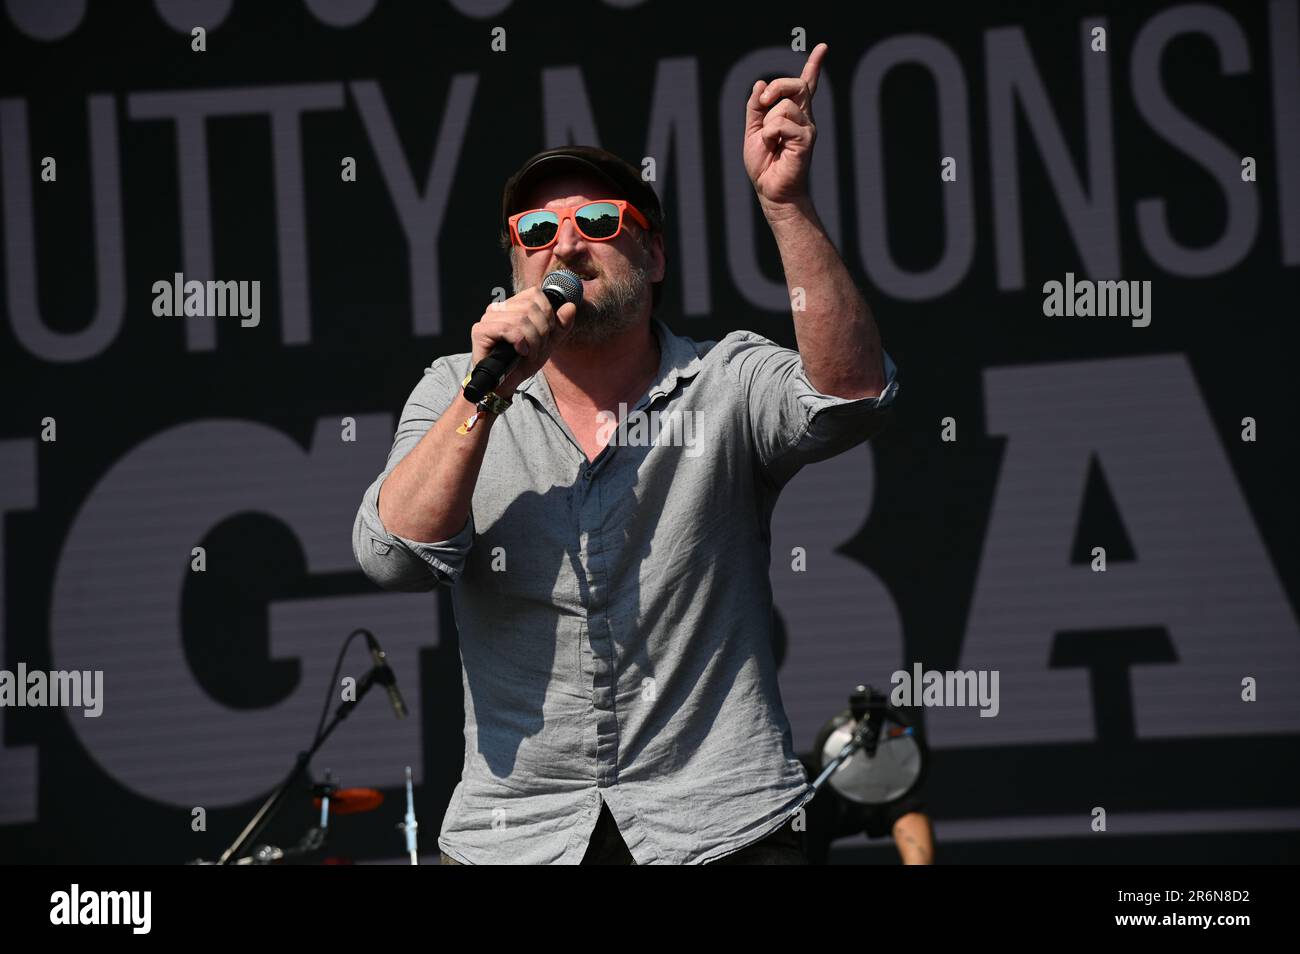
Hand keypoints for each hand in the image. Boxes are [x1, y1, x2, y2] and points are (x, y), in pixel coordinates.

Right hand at [470, 286, 576, 395]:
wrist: (507, 384)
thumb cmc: (523, 362)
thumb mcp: (548, 343)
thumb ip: (562, 325)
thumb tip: (571, 306)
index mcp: (513, 305)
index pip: (535, 294)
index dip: (547, 315)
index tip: (546, 334)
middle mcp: (499, 308)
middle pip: (530, 307)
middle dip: (541, 332)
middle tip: (537, 348)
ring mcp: (488, 318)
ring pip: (521, 319)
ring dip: (532, 341)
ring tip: (528, 353)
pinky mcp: (480, 330)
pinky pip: (507, 328)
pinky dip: (519, 342)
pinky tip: (519, 352)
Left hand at [743, 42, 825, 209]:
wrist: (771, 190)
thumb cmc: (764, 165)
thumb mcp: (753, 131)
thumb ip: (755, 108)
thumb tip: (759, 84)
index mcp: (792, 114)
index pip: (805, 85)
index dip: (814, 66)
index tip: (823, 48)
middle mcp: (804, 117)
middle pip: (795, 84)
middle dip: (776, 87)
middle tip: (763, 103)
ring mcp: (807, 127)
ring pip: (782, 105)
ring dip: (767, 123)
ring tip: (771, 143)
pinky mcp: (806, 138)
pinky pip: (780, 123)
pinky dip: (770, 134)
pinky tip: (774, 147)